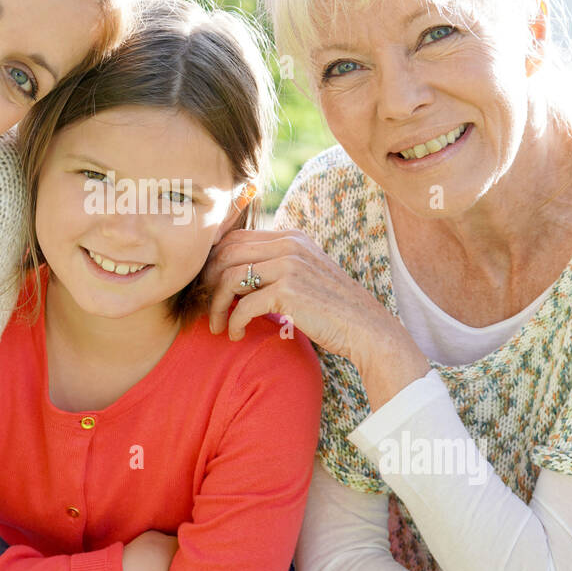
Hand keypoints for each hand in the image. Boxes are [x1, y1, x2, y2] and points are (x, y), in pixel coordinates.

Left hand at [203, 229, 428, 409]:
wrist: (367, 329)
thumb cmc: (332, 308)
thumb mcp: (304, 274)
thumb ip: (276, 265)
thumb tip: (233, 273)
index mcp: (291, 237)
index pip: (234, 238)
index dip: (212, 262)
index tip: (207, 287)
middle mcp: (289, 245)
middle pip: (225, 254)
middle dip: (207, 283)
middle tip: (204, 307)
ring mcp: (289, 266)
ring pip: (229, 278)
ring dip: (216, 306)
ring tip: (216, 326)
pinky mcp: (289, 291)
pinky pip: (244, 305)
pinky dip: (234, 322)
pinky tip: (236, 334)